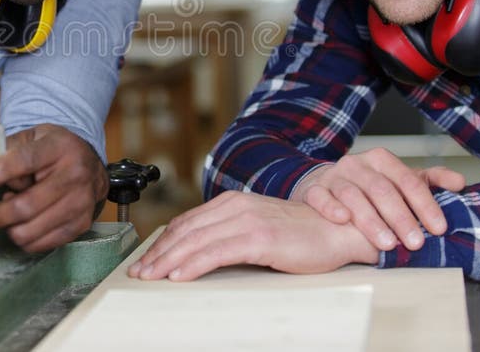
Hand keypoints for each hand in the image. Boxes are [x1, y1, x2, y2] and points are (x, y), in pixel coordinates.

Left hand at [0, 124, 107, 252]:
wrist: (91, 164)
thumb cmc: (54, 151)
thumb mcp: (32, 137)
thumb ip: (6, 150)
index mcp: (59, 147)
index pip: (24, 161)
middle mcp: (75, 174)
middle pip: (26, 206)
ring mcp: (81, 201)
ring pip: (31, 230)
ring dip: (10, 227)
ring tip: (10, 213)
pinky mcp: (82, 223)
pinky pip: (43, 243)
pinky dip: (26, 239)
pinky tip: (25, 223)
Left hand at [127, 191, 378, 281]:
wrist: (340, 230)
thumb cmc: (303, 235)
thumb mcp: (260, 228)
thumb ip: (233, 234)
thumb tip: (204, 253)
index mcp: (234, 202)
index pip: (188, 222)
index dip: (163, 241)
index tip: (148, 259)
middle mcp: (236, 206)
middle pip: (185, 230)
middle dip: (158, 252)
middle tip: (139, 272)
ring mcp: (247, 220)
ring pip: (195, 241)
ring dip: (168, 260)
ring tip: (151, 277)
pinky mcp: (259, 238)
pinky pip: (216, 252)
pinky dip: (193, 264)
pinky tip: (179, 275)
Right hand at [291, 148, 465, 251]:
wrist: (325, 185)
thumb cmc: (369, 188)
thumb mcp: (400, 181)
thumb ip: (430, 181)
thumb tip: (460, 183)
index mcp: (381, 160)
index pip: (407, 180)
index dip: (425, 204)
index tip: (439, 228)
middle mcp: (357, 164)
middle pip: (381, 189)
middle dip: (401, 218)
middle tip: (416, 242)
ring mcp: (333, 176)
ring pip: (352, 195)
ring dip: (370, 220)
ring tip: (386, 243)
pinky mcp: (313, 190)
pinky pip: (319, 197)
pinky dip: (331, 207)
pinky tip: (342, 219)